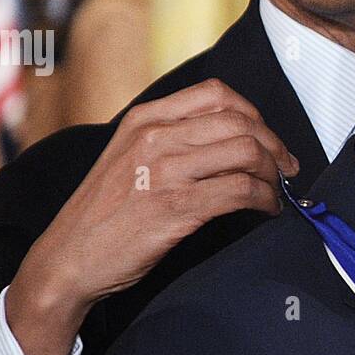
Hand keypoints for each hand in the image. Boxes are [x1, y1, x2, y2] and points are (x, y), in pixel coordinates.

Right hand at [7, 80, 298, 354]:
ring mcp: (164, 171)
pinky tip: (267, 210)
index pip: (217, 94)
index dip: (254, 115)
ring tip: (277, 192)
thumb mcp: (127, 157)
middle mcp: (155, 137)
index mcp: (144, 119)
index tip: (267, 139)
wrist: (68, 259)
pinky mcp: (175, 207)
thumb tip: (227, 138)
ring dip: (274, 174)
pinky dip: (266, 199)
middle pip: (240, 123)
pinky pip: (240, 191)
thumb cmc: (103, 214)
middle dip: (274, 146)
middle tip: (286, 169)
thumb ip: (168, 139)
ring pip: (246, 153)